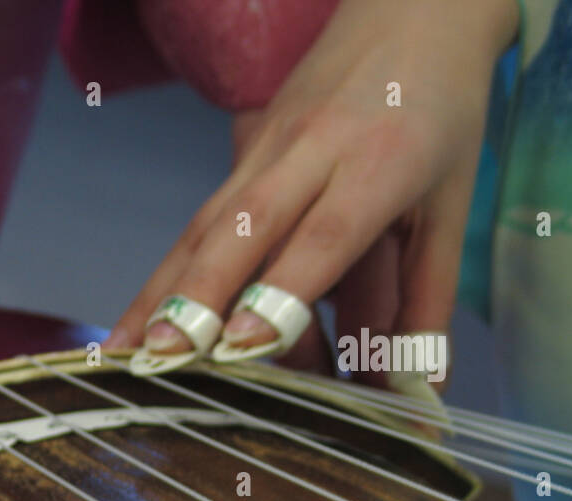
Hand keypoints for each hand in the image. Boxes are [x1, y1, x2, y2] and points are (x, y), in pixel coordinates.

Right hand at [109, 0, 518, 387]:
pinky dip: (158, 279)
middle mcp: (311, 151)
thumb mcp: (452, 204)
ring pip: (201, 227)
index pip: (323, 234)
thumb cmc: (439, 110)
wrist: (412, 7)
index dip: (282, 291)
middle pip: (240, 228)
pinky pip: (195, 223)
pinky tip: (127, 325)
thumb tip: (420, 391)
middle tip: (162, 355)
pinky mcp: (238, 155)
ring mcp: (265, 150)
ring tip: (119, 355)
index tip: (243, 344)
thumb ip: (429, 300)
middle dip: (196, 295)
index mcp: (380, 160)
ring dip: (157, 294)